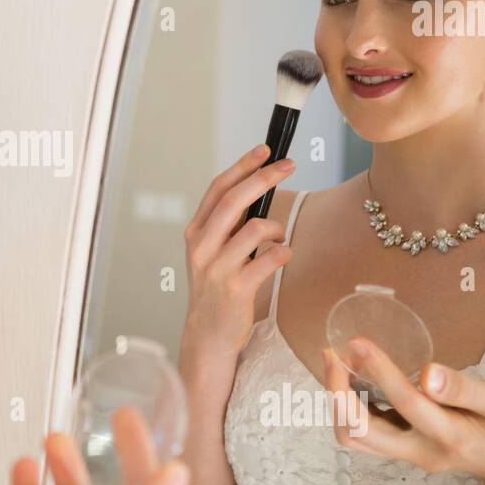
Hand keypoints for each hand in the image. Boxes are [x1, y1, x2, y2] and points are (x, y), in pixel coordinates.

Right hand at [179, 142, 295, 405]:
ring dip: (276, 228)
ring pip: (255, 228)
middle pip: (235, 200)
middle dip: (264, 177)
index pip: (219, 189)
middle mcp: (201, 247)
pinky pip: (269, 258)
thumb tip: (257, 188)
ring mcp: (217, 268)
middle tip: (289, 164)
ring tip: (278, 239)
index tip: (265, 149)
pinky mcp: (236, 289)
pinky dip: (282, 252)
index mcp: (196, 232)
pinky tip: (282, 256)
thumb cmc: (217, 289)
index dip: (243, 165)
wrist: (208, 335)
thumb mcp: (213, 251)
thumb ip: (228, 224)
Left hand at [321, 337, 484, 484]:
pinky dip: (348, 409)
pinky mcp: (402, 450)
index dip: (378, 370)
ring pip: (355, 438)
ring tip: (336, 364)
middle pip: (360, 432)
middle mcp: (421, 450)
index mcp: (450, 436)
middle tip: (332, 354)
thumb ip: (466, 389)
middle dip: (337, 393)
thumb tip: (428, 374)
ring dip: (338, 403)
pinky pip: (364, 435)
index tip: (357, 342)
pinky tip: (351, 379)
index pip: (405, 403)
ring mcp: (408, 454)